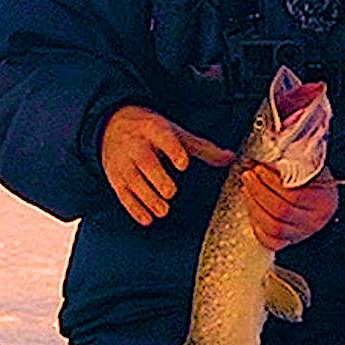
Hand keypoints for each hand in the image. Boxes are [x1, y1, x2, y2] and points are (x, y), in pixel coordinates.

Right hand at [101, 105, 235, 225]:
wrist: (113, 125)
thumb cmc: (152, 131)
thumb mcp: (177, 133)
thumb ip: (204, 148)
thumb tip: (231, 158)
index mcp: (154, 129)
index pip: (163, 138)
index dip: (173, 150)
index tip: (183, 163)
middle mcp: (136, 144)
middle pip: (145, 161)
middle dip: (157, 178)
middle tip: (171, 192)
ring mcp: (123, 161)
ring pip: (132, 180)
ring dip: (147, 197)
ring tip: (163, 210)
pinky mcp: (114, 177)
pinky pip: (122, 193)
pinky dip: (134, 208)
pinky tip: (147, 219)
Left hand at [240, 165, 339, 249]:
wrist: (323, 197)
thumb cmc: (315, 179)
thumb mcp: (309, 166)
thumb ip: (291, 162)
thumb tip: (264, 157)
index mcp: (323, 201)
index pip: (294, 195)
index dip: (271, 182)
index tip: (259, 168)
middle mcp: (314, 221)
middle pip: (281, 212)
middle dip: (258, 192)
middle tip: (248, 176)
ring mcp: (301, 234)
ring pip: (273, 227)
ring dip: (254, 206)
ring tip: (246, 189)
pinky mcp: (289, 241)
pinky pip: (269, 240)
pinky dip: (256, 225)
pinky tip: (252, 208)